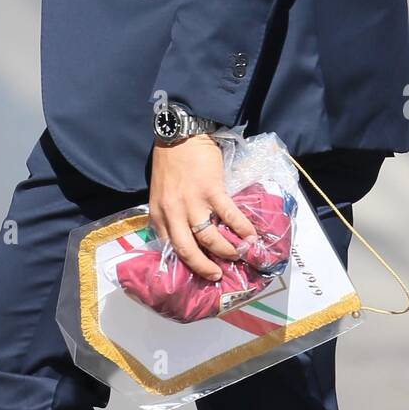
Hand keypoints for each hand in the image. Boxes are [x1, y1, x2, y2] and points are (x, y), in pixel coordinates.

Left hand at [148, 134, 257, 281]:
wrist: (180, 134)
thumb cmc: (170, 162)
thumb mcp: (160, 192)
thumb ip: (169, 214)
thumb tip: (186, 234)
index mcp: (159, 213)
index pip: (169, 247)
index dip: (184, 263)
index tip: (197, 272)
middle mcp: (173, 212)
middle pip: (188, 251)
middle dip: (204, 268)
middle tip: (216, 275)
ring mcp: (193, 202)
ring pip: (210, 238)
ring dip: (226, 250)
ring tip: (237, 255)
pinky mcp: (212, 190)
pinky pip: (229, 216)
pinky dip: (241, 228)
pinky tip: (250, 236)